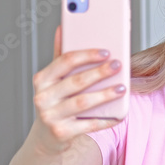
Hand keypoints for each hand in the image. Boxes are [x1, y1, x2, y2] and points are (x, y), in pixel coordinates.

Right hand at [30, 26, 125, 154]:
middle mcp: (43, 97)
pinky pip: (89, 124)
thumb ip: (61, 56)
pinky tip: (120, 113)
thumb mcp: (54, 80)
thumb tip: (63, 27)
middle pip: (76, 81)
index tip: (106, 51)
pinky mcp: (61, 133)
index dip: (86, 55)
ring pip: (83, 103)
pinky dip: (106, 119)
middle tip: (118, 65)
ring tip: (122, 88)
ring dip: (105, 95)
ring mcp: (50, 116)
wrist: (46, 137)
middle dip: (99, 72)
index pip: (65, 61)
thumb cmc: (56, 102)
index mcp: (42, 79)